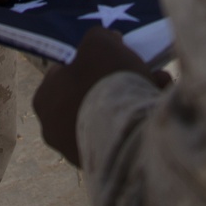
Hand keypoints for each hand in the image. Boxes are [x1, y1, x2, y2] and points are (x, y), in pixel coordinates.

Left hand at [33, 27, 171, 165]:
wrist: (125, 130)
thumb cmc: (103, 80)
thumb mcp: (99, 41)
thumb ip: (99, 37)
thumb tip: (109, 41)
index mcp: (44, 99)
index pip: (65, 73)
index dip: (92, 60)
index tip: (114, 56)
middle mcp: (54, 129)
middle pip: (92, 94)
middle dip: (120, 80)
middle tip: (145, 69)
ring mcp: (78, 151)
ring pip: (110, 114)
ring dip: (134, 97)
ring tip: (161, 84)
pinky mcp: (103, 167)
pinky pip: (123, 133)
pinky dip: (139, 119)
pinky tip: (157, 104)